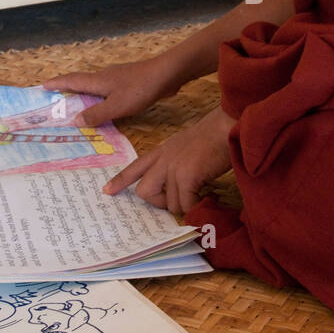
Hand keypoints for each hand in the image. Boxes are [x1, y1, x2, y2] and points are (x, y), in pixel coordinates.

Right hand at [43, 53, 185, 125]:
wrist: (167, 73)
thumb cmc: (140, 88)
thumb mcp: (116, 106)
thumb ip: (95, 114)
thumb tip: (74, 121)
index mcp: (98, 81)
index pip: (72, 81)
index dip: (57, 84)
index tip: (43, 86)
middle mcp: (105, 76)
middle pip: (81, 81)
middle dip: (67, 88)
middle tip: (56, 97)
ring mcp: (118, 78)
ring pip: (95, 86)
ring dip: (84, 93)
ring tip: (77, 104)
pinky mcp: (130, 82)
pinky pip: (108, 90)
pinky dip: (100, 97)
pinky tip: (105, 105)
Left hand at [102, 106, 233, 216]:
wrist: (227, 126)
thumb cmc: (214, 136)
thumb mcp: (186, 146)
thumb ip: (175, 162)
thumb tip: (177, 187)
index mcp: (161, 151)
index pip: (135, 167)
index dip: (120, 181)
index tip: (106, 191)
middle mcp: (163, 159)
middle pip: (144, 191)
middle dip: (159, 203)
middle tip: (178, 201)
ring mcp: (173, 167)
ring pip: (169, 203)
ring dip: (185, 205)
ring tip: (200, 194)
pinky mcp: (186, 176)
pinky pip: (186, 204)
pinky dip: (196, 206)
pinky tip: (208, 197)